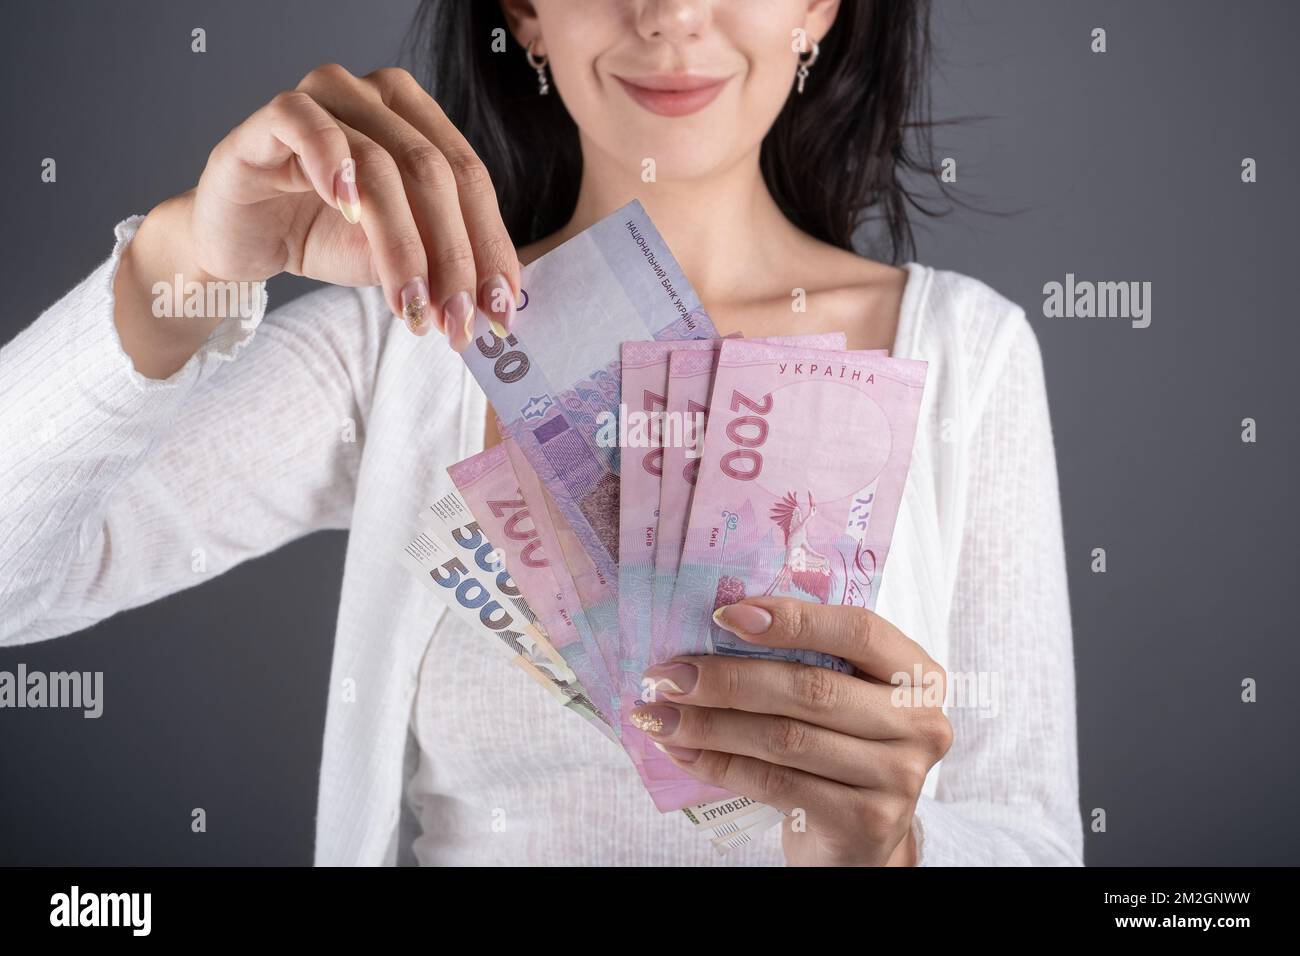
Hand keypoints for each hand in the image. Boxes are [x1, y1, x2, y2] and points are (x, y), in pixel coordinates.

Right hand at [117, 64, 518, 376]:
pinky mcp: (271, 118)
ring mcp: (325, 99)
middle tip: (459, 319)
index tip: (501, 309)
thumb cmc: (326, 234)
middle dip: (453, 256)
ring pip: (381, 165)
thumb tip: (501, 302)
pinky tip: (348, 212)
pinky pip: (307, 127)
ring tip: (412, 305)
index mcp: (421, 119)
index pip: (471, 178)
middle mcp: (378, 97)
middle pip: (434, 172)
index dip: (489, 245)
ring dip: (404, 246)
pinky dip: (333, 166)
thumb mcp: (400, 255)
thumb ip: (445, 262)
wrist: (245, 239)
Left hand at [636, 597, 951, 865]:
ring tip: (659, 715)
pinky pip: (775, 782)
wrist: (859, 840)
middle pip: (811, 687)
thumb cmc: (839, 749)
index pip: (858, 629)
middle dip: (728, 678)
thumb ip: (803, 661)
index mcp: (916, 673)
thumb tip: (714, 629)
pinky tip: (682, 751)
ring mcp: (898, 776)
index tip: (724, 615)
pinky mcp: (865, 821)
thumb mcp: (841, 697)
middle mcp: (920, 722)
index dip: (792, 619)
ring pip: (786, 738)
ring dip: (710, 724)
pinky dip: (720, 764)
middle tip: (667, 675)